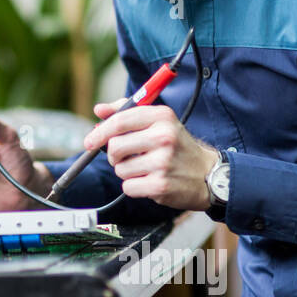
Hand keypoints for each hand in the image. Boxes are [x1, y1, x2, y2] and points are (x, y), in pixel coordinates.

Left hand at [84, 100, 215, 211]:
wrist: (207, 175)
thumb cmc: (177, 146)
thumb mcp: (158, 122)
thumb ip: (126, 112)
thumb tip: (98, 110)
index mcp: (162, 117)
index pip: (120, 121)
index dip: (100, 132)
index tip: (89, 141)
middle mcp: (164, 137)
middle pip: (114, 146)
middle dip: (114, 154)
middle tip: (126, 156)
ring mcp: (163, 162)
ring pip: (119, 168)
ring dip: (126, 171)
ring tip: (145, 168)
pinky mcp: (160, 185)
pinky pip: (128, 186)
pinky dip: (134, 186)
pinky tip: (150, 180)